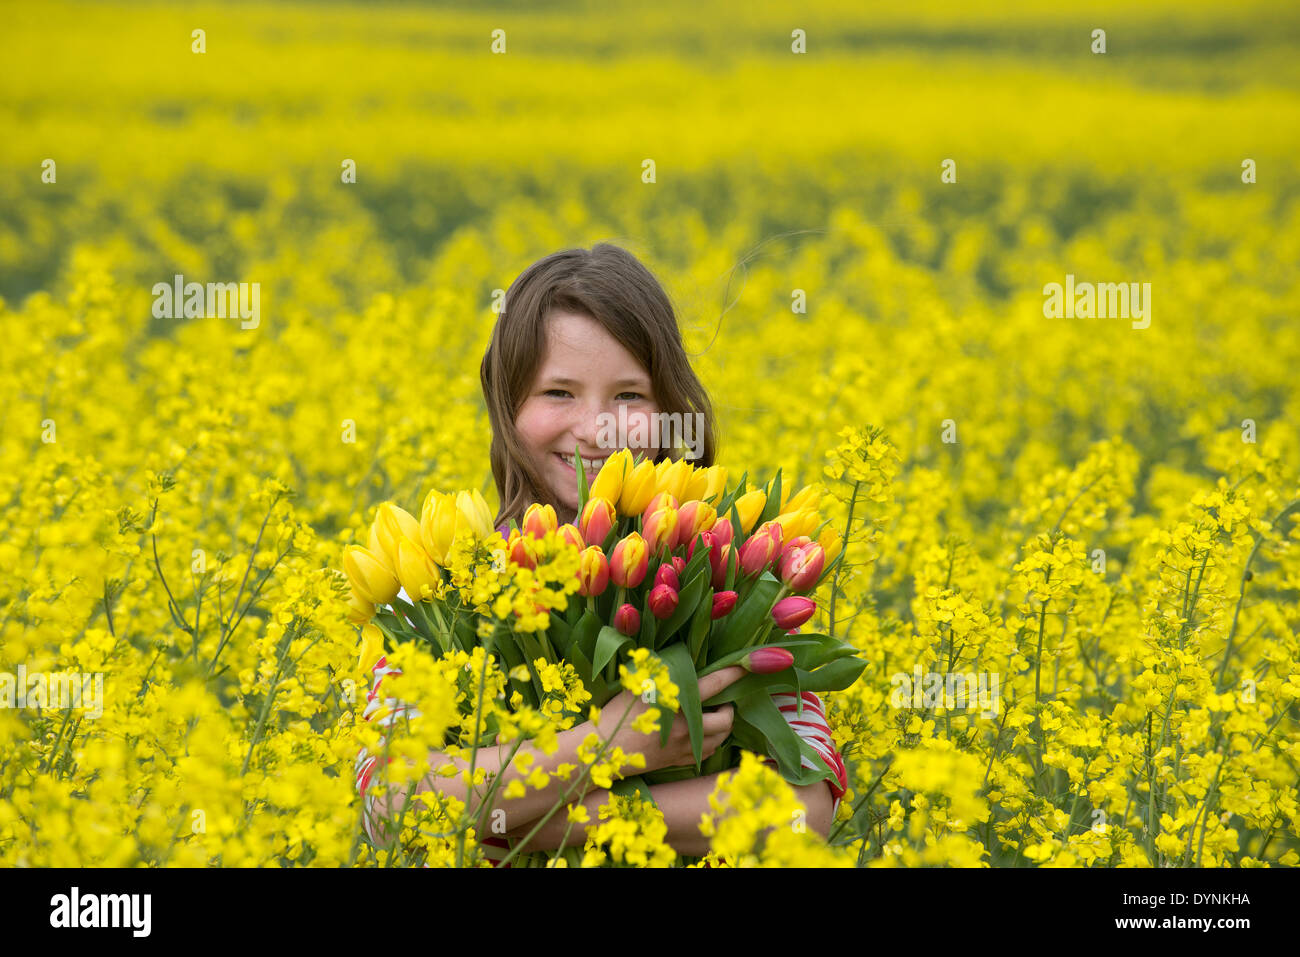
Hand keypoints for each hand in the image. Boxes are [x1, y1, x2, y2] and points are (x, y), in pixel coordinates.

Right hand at [589, 665, 747, 774]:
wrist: (602, 751)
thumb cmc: (616, 713)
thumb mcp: (636, 684)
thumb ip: (661, 671)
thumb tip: (678, 657)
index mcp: (676, 702)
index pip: (714, 684)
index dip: (733, 673)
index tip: (746, 665)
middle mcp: (686, 727)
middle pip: (726, 719)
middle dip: (729, 708)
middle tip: (721, 700)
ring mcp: (684, 748)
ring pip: (720, 739)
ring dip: (722, 725)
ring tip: (713, 715)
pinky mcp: (679, 762)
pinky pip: (706, 752)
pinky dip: (711, 741)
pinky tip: (701, 733)